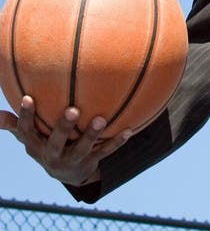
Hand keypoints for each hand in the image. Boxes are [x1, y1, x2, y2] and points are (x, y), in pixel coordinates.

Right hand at [0, 96, 131, 187]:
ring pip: (82, 149)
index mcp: (36, 146)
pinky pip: (105, 152)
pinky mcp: (91, 162)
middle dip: (63, 128)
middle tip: (72, 110)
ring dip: (92, 135)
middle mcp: (53, 155)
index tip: (28, 97)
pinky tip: (129, 130)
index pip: (27, 132)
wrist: (67, 174)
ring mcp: (73, 160)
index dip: (26, 116)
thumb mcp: (31, 137)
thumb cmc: (46, 143)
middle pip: (56, 142)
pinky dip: (117, 142)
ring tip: (101, 119)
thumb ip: (17, 125)